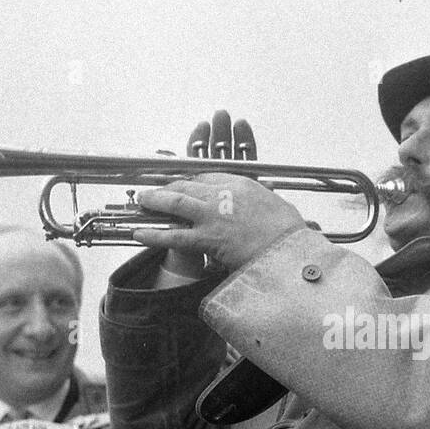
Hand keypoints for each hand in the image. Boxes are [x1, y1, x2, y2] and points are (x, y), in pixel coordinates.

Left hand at [133, 110, 303, 272]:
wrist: (289, 251)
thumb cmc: (289, 233)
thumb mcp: (275, 206)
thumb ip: (259, 202)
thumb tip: (256, 206)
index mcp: (241, 184)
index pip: (207, 176)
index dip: (189, 180)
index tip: (180, 182)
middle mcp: (224, 194)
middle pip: (187, 184)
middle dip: (167, 186)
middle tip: (154, 189)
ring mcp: (213, 215)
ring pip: (176, 202)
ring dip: (155, 201)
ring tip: (141, 201)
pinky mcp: (208, 238)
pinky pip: (174, 235)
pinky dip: (155, 234)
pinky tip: (139, 233)